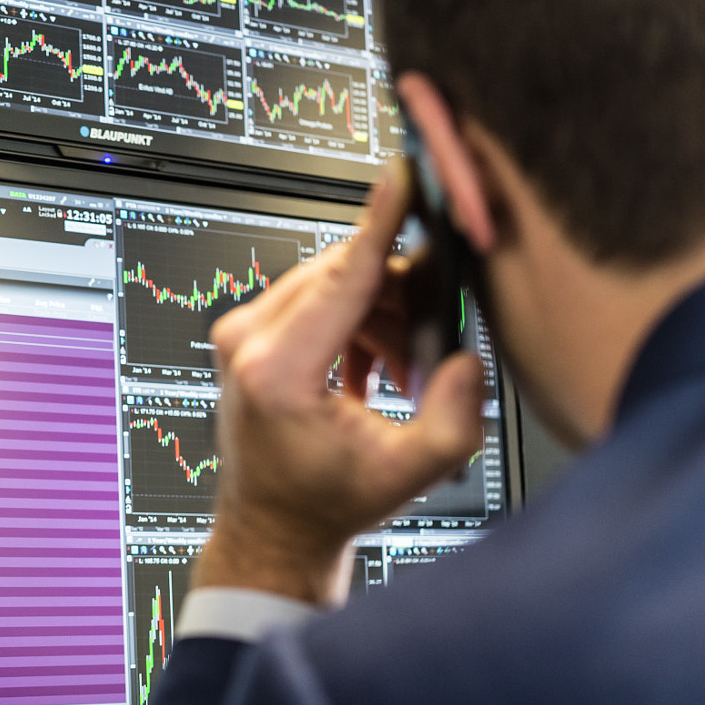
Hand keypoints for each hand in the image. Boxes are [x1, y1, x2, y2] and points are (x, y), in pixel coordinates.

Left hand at [195, 166, 484, 604]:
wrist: (274, 528)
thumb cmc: (323, 503)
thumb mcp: (408, 472)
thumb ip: (453, 417)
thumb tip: (465, 360)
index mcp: (277, 369)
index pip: (345, 274)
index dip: (383, 222)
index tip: (403, 176)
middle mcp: (247, 342)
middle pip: (344, 272)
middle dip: (398, 296)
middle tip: (428, 340)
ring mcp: (239, 335)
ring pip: (331, 283)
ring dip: (377, 315)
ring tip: (398, 374)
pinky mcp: (243, 334)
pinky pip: (312, 298)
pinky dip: (352, 322)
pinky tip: (370, 369)